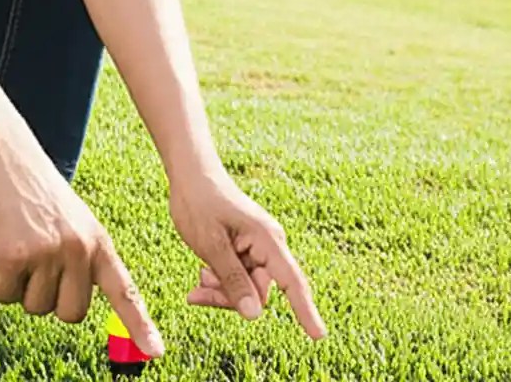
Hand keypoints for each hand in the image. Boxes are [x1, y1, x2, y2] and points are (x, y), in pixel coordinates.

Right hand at [0, 145, 165, 357]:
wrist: (5, 156)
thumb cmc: (37, 193)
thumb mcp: (74, 221)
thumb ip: (82, 259)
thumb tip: (73, 307)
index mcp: (98, 243)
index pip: (124, 291)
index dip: (139, 325)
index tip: (156, 353)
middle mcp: (78, 250)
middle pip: (70, 314)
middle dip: (51, 301)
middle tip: (37, 267)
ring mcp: (46, 253)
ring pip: (34, 307)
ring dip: (20, 287)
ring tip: (18, 246)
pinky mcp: (12, 256)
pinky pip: (4, 296)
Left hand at [170, 173, 325, 338]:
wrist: (191, 174)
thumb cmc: (200, 203)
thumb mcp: (212, 245)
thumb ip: (233, 280)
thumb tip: (255, 315)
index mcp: (268, 241)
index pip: (292, 283)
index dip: (305, 311)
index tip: (319, 337)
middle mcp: (269, 246)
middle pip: (260, 292)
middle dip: (230, 298)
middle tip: (197, 293)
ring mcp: (256, 249)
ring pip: (246, 288)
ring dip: (221, 291)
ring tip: (198, 278)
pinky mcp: (244, 250)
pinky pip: (238, 277)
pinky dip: (219, 281)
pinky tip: (202, 275)